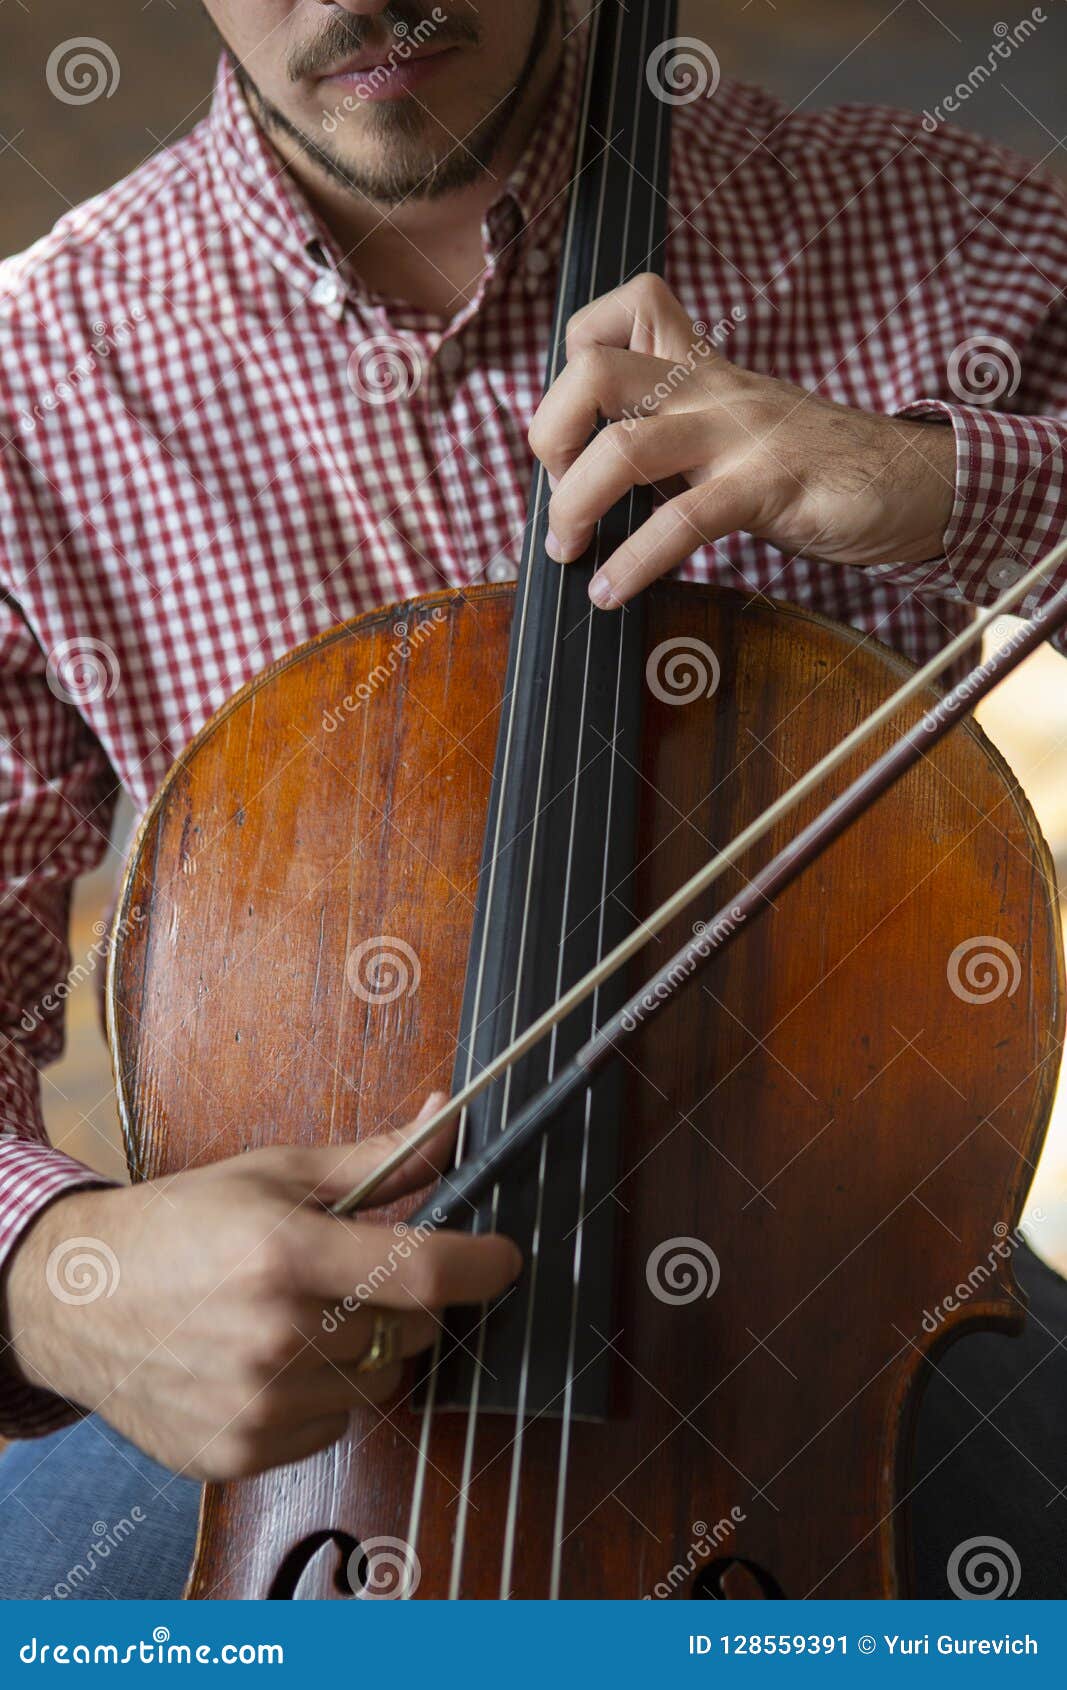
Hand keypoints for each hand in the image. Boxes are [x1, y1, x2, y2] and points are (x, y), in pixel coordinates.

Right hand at [1, 1096, 520, 1479]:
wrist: (79, 1299)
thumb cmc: (179, 1224)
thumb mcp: (275, 1173)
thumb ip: (377, 1160)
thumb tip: (451, 1118)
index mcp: (286, 1252)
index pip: (425, 1273)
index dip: (483, 1265)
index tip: (506, 1259)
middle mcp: (275, 1335)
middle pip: (411, 1333)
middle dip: (407, 1303)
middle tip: (358, 1277)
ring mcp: (257, 1403)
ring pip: (379, 1384)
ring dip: (365, 1352)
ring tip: (304, 1317)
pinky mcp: (240, 1452)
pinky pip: (333, 1428)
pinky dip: (324, 1397)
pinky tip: (274, 1361)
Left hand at [528, 273, 956, 607]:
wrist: (914, 481)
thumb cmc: (817, 468)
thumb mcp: (733, 434)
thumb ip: (673, 443)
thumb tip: (596, 487)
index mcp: (701, 370)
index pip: (624, 310)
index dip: (573, 359)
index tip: (574, 433)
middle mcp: (711, 389)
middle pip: (593, 369)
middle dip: (549, 436)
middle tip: (557, 497)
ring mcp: (739, 435)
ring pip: (624, 446)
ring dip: (574, 505)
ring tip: (570, 550)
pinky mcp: (769, 486)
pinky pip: (683, 520)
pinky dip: (635, 562)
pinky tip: (615, 590)